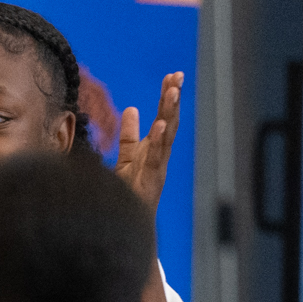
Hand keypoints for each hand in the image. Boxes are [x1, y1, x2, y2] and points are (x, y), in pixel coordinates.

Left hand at [113, 73, 182, 211]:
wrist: (126, 226)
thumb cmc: (127, 194)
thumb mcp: (126, 159)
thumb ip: (129, 136)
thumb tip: (131, 108)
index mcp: (153, 149)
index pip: (164, 117)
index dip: (167, 98)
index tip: (172, 76)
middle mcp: (159, 156)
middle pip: (169, 122)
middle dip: (173, 100)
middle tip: (177, 76)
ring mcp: (157, 168)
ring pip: (167, 136)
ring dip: (170, 113)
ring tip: (172, 92)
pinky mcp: (150, 181)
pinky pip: (156, 158)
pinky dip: (158, 142)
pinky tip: (159, 126)